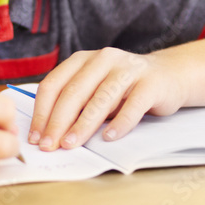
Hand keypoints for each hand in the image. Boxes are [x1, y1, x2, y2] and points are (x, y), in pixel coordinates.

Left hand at [27, 48, 187, 151]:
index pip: (53, 84)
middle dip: (58, 122)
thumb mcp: (94, 88)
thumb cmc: (123, 87)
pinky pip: (133, 105)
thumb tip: (47, 132)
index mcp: (83, 59)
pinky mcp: (150, 83)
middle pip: (74, 92)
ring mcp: (128, 69)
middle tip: (50, 145)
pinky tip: (109, 137)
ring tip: (72, 144)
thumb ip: (75, 102)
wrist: (168, 75)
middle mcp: (103, 59)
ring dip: (83, 125)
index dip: (42, 112)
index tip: (36, 137)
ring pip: (101, 98)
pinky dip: (119, 123)